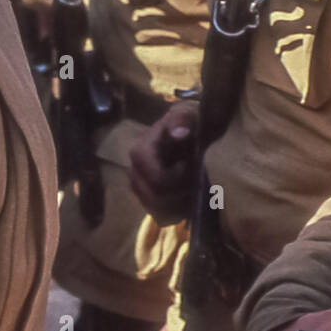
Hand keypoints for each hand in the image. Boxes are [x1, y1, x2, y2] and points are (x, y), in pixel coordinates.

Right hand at [128, 100, 199, 218]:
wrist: (191, 130)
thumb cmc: (189, 121)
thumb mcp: (188, 113)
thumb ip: (182, 119)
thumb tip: (179, 132)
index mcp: (140, 153)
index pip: (157, 180)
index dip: (178, 180)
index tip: (190, 165)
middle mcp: (134, 174)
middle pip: (157, 199)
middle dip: (181, 193)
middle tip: (196, 176)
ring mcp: (140, 190)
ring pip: (159, 212)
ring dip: (181, 203)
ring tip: (194, 186)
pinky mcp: (148, 201)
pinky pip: (162, 217)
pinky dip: (178, 211)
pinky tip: (189, 197)